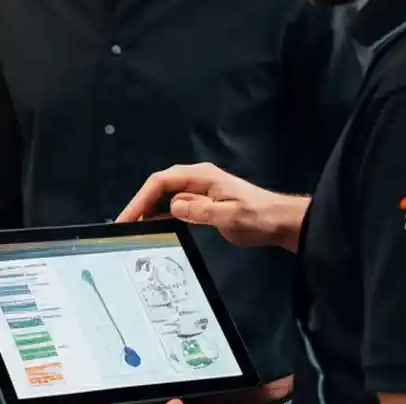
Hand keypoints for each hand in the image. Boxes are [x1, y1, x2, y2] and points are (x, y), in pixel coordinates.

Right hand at [116, 162, 309, 251]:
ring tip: (134, 228)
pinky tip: (153, 226)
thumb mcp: (231, 216)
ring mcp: (200, 190)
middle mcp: (197, 179)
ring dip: (149, 209)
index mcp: (202, 177)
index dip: (141, 198)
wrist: (280, 221)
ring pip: (165, 195)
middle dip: (140, 204)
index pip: (162, 181)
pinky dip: (162, 214)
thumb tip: (173, 206)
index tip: (128, 217)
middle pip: (159, 186)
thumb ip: (201, 210)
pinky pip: (175, 205)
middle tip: (124, 226)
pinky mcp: (203, 202)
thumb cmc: (259, 217)